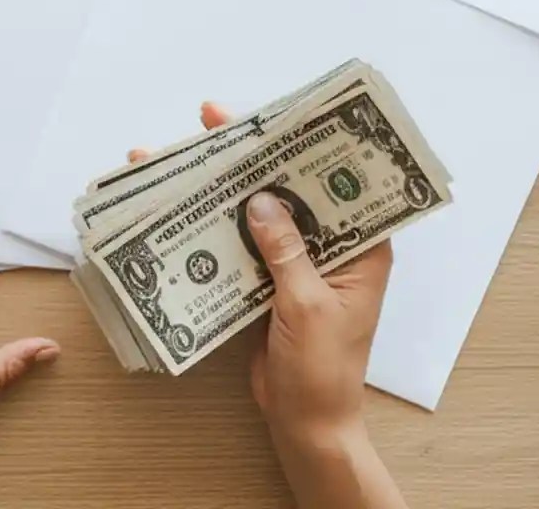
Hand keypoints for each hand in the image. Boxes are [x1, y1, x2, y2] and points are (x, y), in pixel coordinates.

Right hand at [130, 104, 403, 508]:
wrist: (304, 423)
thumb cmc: (323, 370)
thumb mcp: (307, 306)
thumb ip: (284, 251)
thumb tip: (259, 199)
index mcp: (360, 247)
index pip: (335, 181)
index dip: (304, 144)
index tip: (270, 116)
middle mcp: (329, 247)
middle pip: (289, 188)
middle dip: (250, 155)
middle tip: (208, 121)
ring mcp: (293, 263)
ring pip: (257, 213)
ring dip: (222, 188)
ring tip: (179, 158)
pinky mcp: (264, 282)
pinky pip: (239, 245)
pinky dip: (212, 227)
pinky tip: (179, 209)